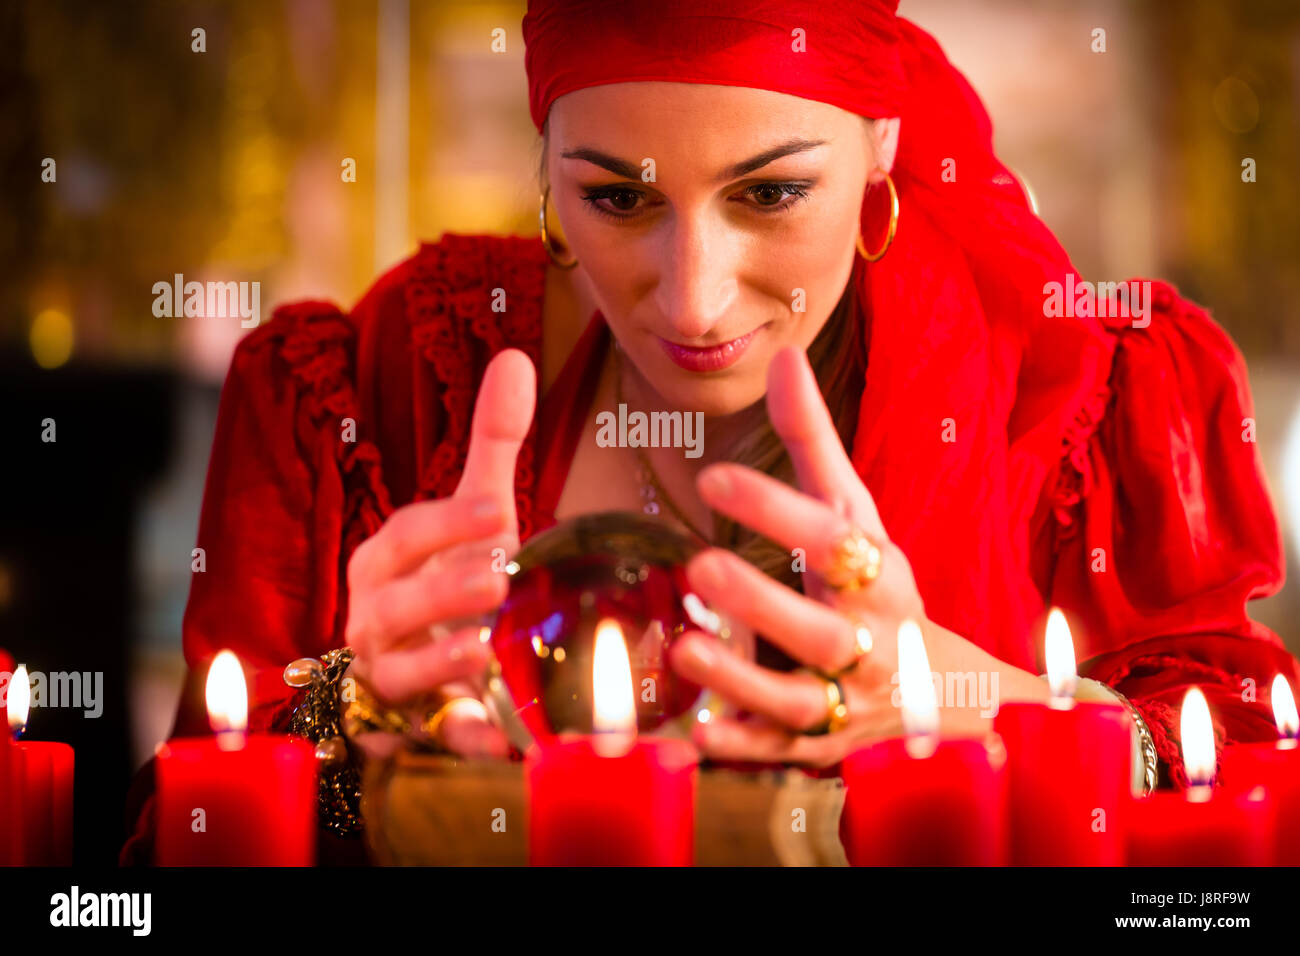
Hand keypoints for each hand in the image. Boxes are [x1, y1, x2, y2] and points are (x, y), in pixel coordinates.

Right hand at [344, 349, 535, 759]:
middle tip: (498, 579)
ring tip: (486, 651)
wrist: (414, 660)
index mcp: (383, 561)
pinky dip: (452, 739)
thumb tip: (515, 357)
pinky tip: (492, 738)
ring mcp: (386, 676)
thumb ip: (492, 444)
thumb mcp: (471, 511)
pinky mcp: (407, 726)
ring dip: (437, 665)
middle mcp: (373, 618)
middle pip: (395, 604)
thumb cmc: (445, 574)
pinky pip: (421, 738)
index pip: (406, 536)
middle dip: (440, 592)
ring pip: (397, 673)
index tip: (497, 513)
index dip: (445, 524)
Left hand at [669, 347, 1043, 766]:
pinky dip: (742, 748)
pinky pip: (780, 757)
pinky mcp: (818, 749)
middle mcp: (865, 641)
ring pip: (798, 701)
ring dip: (741, 679)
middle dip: (765, 602)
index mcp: (876, 575)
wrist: (945, 695)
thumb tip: (782, 356)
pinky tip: (698, 732)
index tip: (713, 477)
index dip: (777, 509)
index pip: (833, 541)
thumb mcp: (856, 513)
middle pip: (822, 630)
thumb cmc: (878, 587)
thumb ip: (812, 441)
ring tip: (684, 648)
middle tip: (698, 564)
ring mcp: (843, 702)